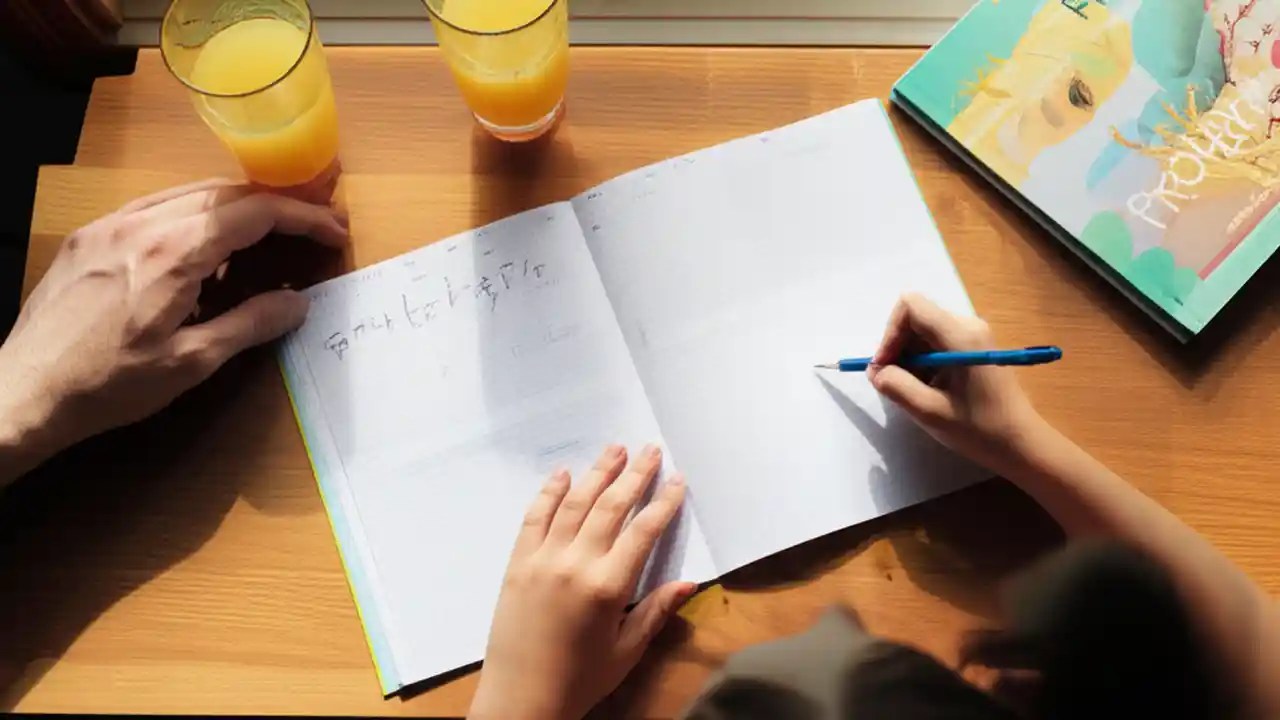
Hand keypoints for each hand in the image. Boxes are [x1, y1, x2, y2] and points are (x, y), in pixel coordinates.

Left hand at [0, 179, 347, 480]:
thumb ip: (250, 324)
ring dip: (237, 206)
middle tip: (312, 226)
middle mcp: (141, 224)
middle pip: (224, 191)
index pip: (253, 212)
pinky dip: (195, 215)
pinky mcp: (90, 235)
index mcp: (172, 253)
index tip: (334, 230)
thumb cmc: (109, 384)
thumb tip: (298, 303)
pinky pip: (156, 207)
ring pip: (189, 193)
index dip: (302, 216)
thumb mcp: (191, 362)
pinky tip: (205, 246)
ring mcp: (110, 224)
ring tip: (269, 234)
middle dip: (275, 204)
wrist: (24, 391)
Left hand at [469, 444, 695, 719]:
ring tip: (615, 449)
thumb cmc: (580, 679)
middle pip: (610, 507)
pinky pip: (535, 518)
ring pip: (574, 504)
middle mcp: (575, 564)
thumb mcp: (626, 651)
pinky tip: (563, 475)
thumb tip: (688, 582)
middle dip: (634, 475)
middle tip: (650, 450)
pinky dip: (549, 492)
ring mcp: (542, 560)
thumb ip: (655, 611)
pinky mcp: (517, 563)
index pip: (643, 531)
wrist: (521, 699)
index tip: (677, 480)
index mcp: (608, 587)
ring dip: (596, 473)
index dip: (663, 502)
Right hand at [868, 293, 1046, 472]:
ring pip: (923, 332)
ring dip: (909, 358)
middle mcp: (968, 326)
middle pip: (916, 318)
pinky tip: (928, 389)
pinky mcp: (973, 347)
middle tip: (892, 383)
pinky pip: (936, 342)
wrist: (1020, 442)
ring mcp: (973, 335)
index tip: (884, 365)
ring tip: (913, 391)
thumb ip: (896, 386)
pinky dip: (923, 362)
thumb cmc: (979, 429)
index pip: (911, 306)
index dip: (890, 332)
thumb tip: (875, 370)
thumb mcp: (929, 411)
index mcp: (961, 336)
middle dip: (897, 348)